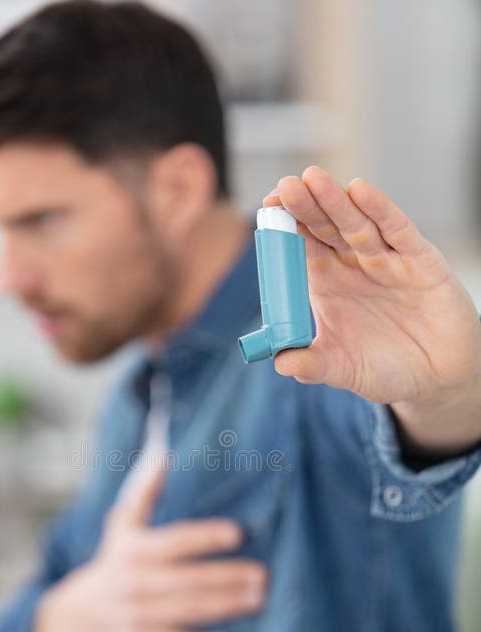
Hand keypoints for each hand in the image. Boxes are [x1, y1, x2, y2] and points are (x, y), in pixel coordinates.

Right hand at [31, 468, 266, 631]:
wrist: (75, 621)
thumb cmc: (112, 565)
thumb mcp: (122, 527)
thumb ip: (145, 493)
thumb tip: (165, 454)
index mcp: (133, 550)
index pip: (175, 541)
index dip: (206, 537)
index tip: (237, 533)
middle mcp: (136, 582)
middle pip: (188, 579)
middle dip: (227, 576)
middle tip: (263, 573)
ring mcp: (139, 616)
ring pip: (189, 611)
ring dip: (226, 606)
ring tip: (259, 598)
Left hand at [265, 166, 480, 406]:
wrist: (438, 378)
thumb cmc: (388, 370)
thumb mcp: (344, 370)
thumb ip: (313, 365)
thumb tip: (280, 364)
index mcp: (329, 284)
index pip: (302, 247)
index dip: (286, 228)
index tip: (267, 210)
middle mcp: (354, 266)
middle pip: (325, 228)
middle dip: (306, 206)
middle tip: (285, 185)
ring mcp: (386, 259)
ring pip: (357, 223)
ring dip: (335, 201)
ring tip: (313, 179)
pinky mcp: (420, 260)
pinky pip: (397, 230)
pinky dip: (379, 210)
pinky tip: (360, 191)